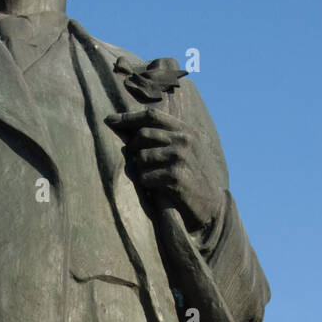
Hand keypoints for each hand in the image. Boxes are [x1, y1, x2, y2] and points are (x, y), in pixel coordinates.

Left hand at [105, 107, 224, 233]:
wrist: (211, 205)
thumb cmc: (193, 178)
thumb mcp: (186, 151)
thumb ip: (166, 137)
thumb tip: (131, 129)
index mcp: (186, 130)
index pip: (151, 116)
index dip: (128, 117)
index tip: (110, 119)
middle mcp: (184, 140)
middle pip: (143, 134)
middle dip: (132, 147)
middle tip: (133, 160)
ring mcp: (181, 158)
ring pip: (141, 157)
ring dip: (138, 169)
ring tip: (148, 177)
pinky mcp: (176, 177)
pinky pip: (145, 177)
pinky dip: (144, 184)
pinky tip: (153, 189)